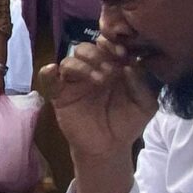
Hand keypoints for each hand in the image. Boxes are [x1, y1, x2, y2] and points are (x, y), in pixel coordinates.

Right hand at [44, 38, 156, 154]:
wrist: (109, 148)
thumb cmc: (127, 124)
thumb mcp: (145, 105)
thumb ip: (141, 84)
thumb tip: (129, 66)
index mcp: (112, 66)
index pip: (106, 45)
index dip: (112, 44)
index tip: (122, 54)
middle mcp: (91, 70)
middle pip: (85, 48)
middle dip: (98, 54)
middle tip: (110, 71)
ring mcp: (74, 82)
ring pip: (69, 60)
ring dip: (82, 65)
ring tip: (98, 80)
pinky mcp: (59, 95)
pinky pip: (48, 79)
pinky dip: (47, 72)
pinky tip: (53, 71)